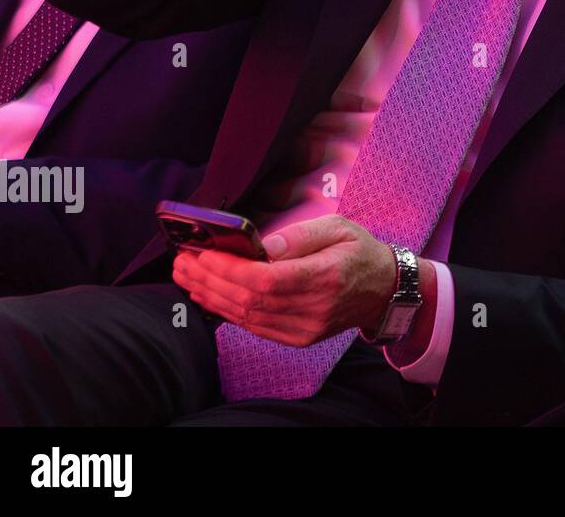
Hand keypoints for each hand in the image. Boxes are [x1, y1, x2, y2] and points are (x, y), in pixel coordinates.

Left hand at [171, 215, 395, 345]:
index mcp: (327, 276)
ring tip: (186, 276)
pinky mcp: (297, 337)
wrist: (382, 289)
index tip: (204, 254)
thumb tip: (260, 244)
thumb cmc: (358, 251)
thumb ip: (299, 235)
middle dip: (210, 280)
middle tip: (183, 262)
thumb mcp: (337, 227)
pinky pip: (254, 326)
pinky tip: (209, 294)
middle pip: (250, 300)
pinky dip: (227, 310)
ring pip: (247, 316)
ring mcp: (304, 328)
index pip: (267, 280)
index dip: (230, 270)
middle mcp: (314, 308)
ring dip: (211, 296)